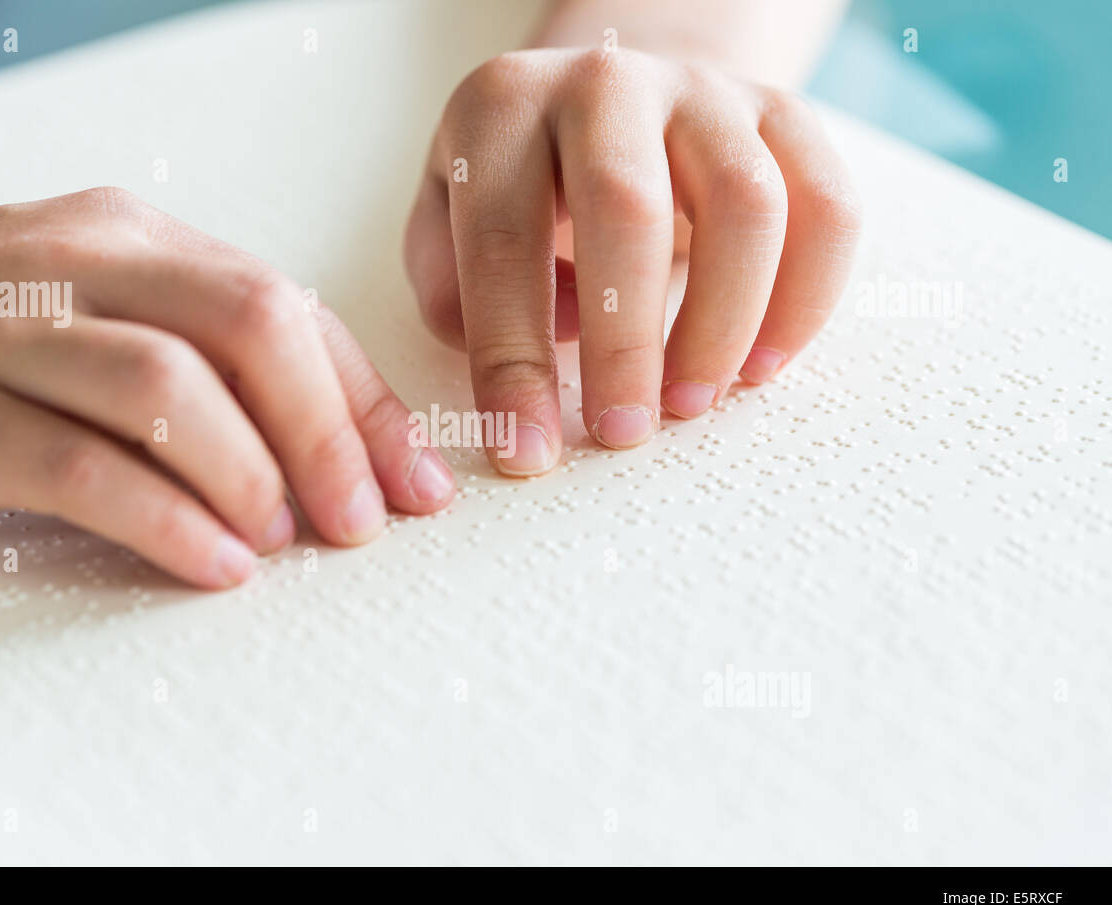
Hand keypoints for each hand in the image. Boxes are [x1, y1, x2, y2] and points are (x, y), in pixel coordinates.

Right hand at [0, 187, 454, 587]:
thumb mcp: (90, 308)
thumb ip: (197, 355)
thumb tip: (329, 444)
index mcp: (127, 234)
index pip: (285, 303)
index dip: (365, 400)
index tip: (416, 479)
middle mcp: (73, 264)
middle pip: (248, 324)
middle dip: (330, 431)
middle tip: (366, 518)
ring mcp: (0, 332)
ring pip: (169, 387)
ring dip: (253, 475)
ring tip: (286, 539)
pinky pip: (80, 465)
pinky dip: (165, 521)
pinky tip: (213, 564)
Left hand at [404, 48, 860, 473]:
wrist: (606, 96)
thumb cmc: (518, 185)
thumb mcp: (446, 221)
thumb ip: (454, 288)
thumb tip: (542, 347)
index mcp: (501, 109)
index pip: (500, 242)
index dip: (512, 361)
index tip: (528, 452)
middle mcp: (603, 84)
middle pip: (628, 208)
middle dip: (626, 344)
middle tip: (623, 434)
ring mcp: (702, 91)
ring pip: (746, 204)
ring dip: (723, 325)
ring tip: (693, 403)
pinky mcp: (781, 113)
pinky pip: (825, 206)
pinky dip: (807, 297)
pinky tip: (764, 363)